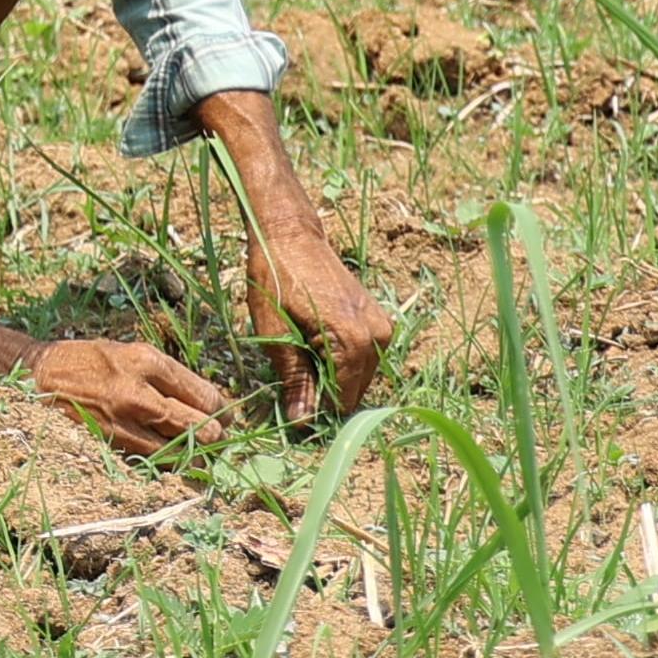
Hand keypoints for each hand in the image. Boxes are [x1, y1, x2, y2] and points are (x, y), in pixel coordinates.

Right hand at [30, 335, 232, 451]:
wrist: (41, 377)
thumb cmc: (91, 361)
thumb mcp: (132, 353)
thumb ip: (169, 377)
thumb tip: (210, 404)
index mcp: (148, 363)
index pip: (205, 397)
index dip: (223, 411)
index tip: (226, 417)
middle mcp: (139, 394)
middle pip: (199, 428)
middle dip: (214, 436)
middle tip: (215, 436)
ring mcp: (125, 423)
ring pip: (180, 452)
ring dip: (193, 453)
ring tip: (194, 448)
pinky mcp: (112, 444)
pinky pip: (154, 459)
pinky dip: (167, 460)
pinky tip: (168, 453)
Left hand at [244, 221, 394, 417]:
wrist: (291, 236)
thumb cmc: (276, 279)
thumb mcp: (275, 333)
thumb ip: (294, 380)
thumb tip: (303, 422)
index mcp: (354, 340)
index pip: (344, 400)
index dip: (317, 407)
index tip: (293, 398)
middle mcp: (378, 336)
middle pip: (355, 390)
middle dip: (325, 390)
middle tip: (293, 370)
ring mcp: (383, 328)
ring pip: (360, 377)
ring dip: (333, 374)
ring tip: (303, 350)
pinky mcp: (379, 321)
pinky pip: (364, 358)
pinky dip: (341, 360)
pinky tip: (316, 342)